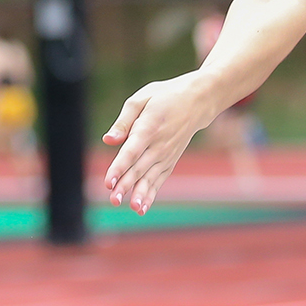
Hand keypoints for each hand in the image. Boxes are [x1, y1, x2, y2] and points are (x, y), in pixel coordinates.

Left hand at [102, 72, 217, 214]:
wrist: (196, 102)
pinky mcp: (170, 161)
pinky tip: (141, 208)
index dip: (119, 167)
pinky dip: (151, 194)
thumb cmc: (163, 97)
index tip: (108, 182)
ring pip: (150, 178)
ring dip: (140, 194)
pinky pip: (159, 180)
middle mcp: (159, 145)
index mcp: (149, 127)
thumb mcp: (141, 99)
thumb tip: (108, 140)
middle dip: (125, 186)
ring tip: (131, 208)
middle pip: (139, 168)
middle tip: (114, 200)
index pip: (131, 151)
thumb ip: (123, 121)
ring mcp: (166, 155)